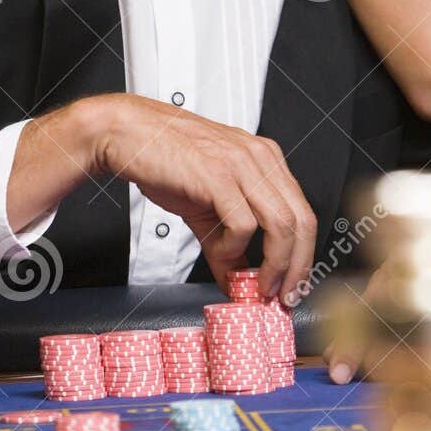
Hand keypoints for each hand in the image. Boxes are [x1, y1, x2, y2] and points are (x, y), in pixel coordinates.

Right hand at [94, 94, 316, 302]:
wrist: (127, 134)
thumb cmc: (164, 159)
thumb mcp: (204, 206)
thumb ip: (225, 244)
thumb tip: (237, 280)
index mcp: (265, 160)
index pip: (303, 212)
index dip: (302, 255)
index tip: (291, 284)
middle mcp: (260, 159)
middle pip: (302, 221)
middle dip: (297, 268)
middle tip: (282, 296)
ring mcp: (241, 165)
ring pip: (282, 224)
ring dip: (273, 264)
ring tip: (256, 285)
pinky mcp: (218, 176)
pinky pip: (243, 224)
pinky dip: (233, 248)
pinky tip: (219, 251)